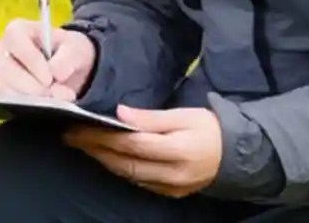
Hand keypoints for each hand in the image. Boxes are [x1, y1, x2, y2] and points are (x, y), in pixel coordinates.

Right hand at [0, 18, 95, 100]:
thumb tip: (56, 74)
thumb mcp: (75, 48)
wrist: (68, 66)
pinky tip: (52, 107)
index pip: (17, 44)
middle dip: (35, 87)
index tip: (50, 78)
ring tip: (61, 101)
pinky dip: (32, 109)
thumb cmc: (67, 50)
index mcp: (16, 31)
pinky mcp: (4, 92)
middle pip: (9, 71)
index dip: (32, 62)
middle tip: (59, 95)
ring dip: (35, 100)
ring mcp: (1, 73)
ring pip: (9, 91)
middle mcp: (2, 51)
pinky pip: (12, 105)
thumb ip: (67, 58)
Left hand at [62, 106, 222, 197]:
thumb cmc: (210, 129)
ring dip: (103, 160)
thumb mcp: (185, 115)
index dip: (102, 137)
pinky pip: (138, 182)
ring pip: (128, 175)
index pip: (131, 145)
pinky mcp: (170, 193)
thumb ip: (151, 118)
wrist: (238, 156)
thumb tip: (119, 114)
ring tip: (82, 145)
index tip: (79, 126)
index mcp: (178, 150)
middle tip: (70, 136)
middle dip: (94, 149)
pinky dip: (119, 169)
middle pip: (124, 163)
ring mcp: (170, 187)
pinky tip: (106, 158)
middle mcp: (172, 174)